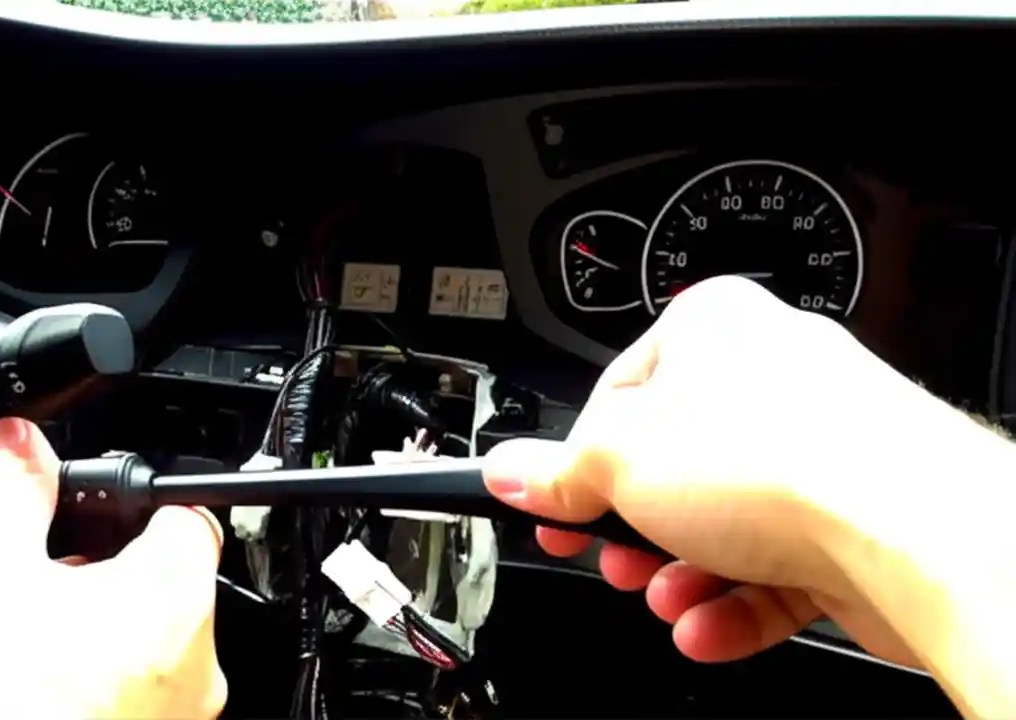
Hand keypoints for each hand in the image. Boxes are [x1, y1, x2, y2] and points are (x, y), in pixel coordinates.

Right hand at [0, 418, 226, 719]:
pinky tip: (22, 691)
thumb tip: (19, 444)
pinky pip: (128, 699)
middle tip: (28, 579)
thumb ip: (13, 490)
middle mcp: (195, 671)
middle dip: (98, 569)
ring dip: (88, 632)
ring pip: (141, 646)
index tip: (82, 502)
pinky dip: (85, 685)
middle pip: (162, 582)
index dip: (130, 496)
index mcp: (173, 601)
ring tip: (13, 646)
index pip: (186, 512)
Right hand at [484, 276, 985, 666]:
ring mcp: (817, 451)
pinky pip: (773, 563)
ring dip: (680, 573)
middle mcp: (771, 379)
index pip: (617, 394)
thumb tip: (511, 471)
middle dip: (632, 529)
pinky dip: (735, 601)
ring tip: (665, 596)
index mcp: (711, 329)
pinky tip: (708, 624)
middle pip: (670, 466)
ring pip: (723, 523)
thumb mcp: (619, 460)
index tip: (552, 506)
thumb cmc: (778, 458)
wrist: (911, 529)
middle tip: (606, 557)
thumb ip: (556, 471)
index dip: (575, 461)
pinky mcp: (851, 519)